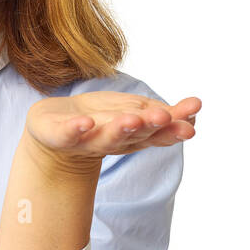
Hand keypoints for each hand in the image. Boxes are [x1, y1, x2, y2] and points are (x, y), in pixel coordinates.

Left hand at [24, 91, 200, 173]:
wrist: (52, 132)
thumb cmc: (99, 119)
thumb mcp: (134, 113)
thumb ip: (164, 115)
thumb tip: (196, 109)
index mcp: (133, 135)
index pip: (157, 133)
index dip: (173, 129)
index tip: (191, 123)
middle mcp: (113, 140)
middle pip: (135, 135)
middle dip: (150, 126)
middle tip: (165, 118)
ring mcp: (86, 140)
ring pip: (106, 138)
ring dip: (120, 129)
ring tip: (132, 119)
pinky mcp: (60, 136)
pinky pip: (68, 134)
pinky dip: (76, 129)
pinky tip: (84, 122)